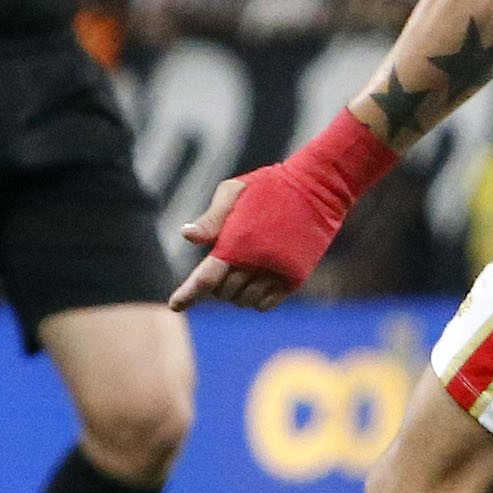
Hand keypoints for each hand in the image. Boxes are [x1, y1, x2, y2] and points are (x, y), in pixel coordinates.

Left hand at [170, 123, 384, 311]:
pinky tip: (258, 280)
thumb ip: (212, 219)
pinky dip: (256, 299)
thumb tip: (187, 235)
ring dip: (238, 292)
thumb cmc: (270, 186)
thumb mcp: (235, 191)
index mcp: (236, 242)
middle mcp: (255, 263)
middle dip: (218, 283)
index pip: (205, 279)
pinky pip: (265, 304)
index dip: (188, 295)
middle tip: (226, 263)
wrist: (318, 188)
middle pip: (223, 292)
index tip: (175, 306)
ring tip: (244, 269)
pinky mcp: (293, 278)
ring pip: (244, 301)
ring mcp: (276, 273)